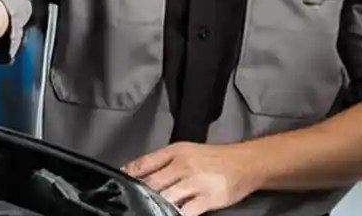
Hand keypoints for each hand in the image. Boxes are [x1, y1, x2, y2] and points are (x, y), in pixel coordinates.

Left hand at [123, 142, 258, 214]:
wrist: (245, 162)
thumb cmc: (213, 159)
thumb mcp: (187, 152)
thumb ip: (163, 162)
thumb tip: (137, 174)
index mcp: (175, 151)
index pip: (144, 163)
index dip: (127, 175)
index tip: (115, 186)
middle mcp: (183, 165)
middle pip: (151, 183)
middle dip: (137, 195)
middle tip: (126, 204)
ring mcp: (195, 182)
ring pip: (165, 198)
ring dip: (152, 207)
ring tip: (143, 211)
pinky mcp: (207, 198)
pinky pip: (185, 212)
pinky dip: (174, 215)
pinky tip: (166, 215)